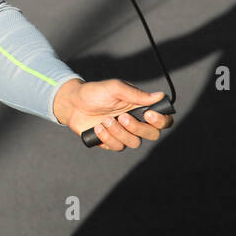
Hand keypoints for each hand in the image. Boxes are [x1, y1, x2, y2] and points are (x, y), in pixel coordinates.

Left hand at [54, 78, 173, 149]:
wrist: (72, 103)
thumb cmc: (95, 92)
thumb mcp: (114, 88)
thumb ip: (136, 94)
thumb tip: (160, 95)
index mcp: (141, 109)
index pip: (163, 120)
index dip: (162, 121)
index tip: (149, 114)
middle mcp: (136, 123)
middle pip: (152, 134)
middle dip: (138, 128)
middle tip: (122, 117)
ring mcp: (123, 134)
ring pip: (134, 143)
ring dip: (119, 132)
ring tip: (104, 120)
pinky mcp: (111, 142)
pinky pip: (117, 147)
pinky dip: (107, 137)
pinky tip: (97, 127)